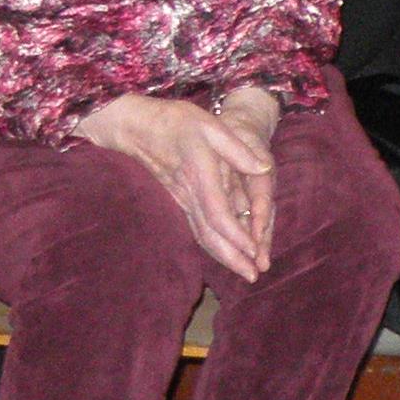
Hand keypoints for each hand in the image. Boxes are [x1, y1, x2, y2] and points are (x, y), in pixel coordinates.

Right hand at [75, 94, 276, 280]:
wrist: (135, 127)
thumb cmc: (175, 122)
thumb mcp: (210, 126)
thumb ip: (237, 149)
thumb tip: (264, 168)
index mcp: (201, 177)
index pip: (219, 215)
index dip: (236, 236)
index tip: (254, 251)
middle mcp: (189, 194)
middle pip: (210, 235)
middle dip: (232, 258)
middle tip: (252, 277)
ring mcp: (181, 199)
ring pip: (201, 235)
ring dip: (222, 256)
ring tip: (242, 272)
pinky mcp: (177, 199)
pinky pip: (195, 228)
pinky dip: (210, 244)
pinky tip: (221, 253)